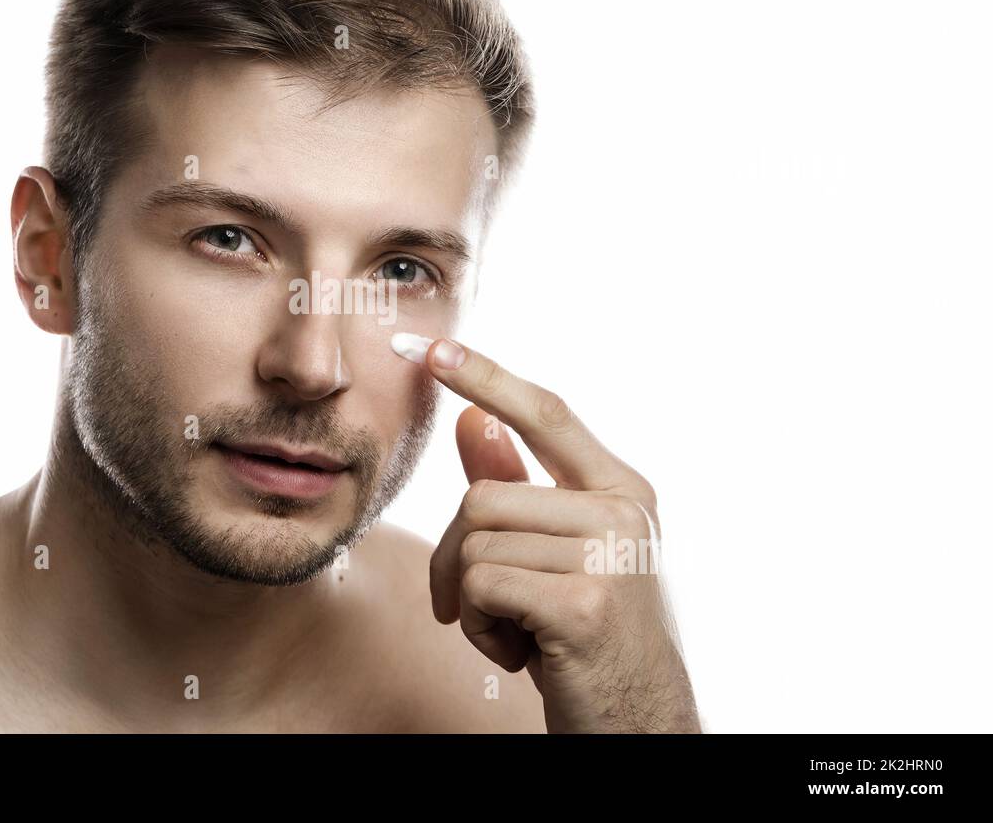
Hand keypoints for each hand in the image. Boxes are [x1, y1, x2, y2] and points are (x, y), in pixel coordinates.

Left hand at [423, 338, 700, 732]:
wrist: (639, 725)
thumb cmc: (589, 637)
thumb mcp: (556, 555)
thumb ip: (519, 486)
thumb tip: (472, 420)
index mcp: (621, 489)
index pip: (546, 412)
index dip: (486, 377)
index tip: (432, 348)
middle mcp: (622, 511)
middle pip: (483, 495)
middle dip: (456, 559)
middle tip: (479, 608)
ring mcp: (609, 555)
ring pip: (476, 543)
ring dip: (472, 602)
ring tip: (516, 633)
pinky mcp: (584, 603)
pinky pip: (483, 586)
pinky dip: (481, 629)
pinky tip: (520, 657)